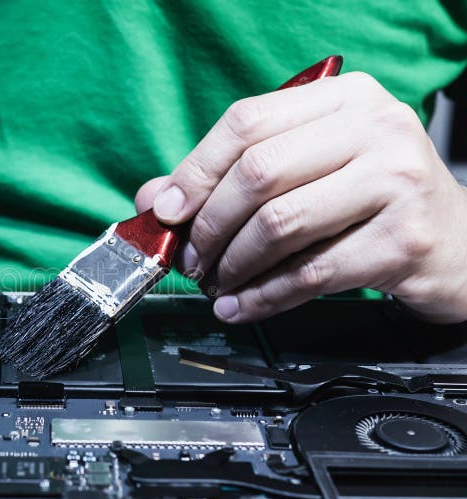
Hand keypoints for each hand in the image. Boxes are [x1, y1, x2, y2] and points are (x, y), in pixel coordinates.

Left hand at [135, 72, 466, 323]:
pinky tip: (241, 306)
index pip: (246, 122)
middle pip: (258, 173)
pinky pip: (310, 273)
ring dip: (234, 264)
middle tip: (192, 258)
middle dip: (209, 225)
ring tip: (216, 284)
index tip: (168, 210)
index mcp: (343, 97)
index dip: (195, 170)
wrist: (456, 242)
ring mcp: (395, 181)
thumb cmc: (371, 201)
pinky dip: (263, 296)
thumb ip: (232, 176)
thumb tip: (156, 199)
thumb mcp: (309, 170)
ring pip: (280, 224)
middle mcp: (374, 127)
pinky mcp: (405, 240)